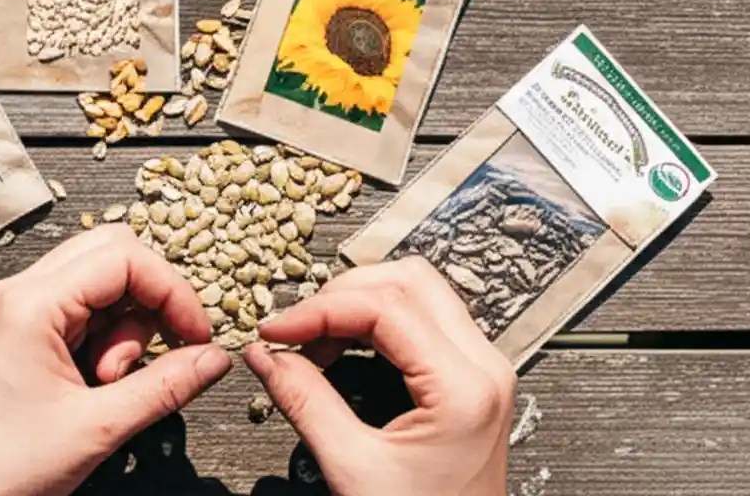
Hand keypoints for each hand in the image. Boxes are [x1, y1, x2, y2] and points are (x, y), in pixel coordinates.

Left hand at [0, 225, 232, 495]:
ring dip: (124, 326)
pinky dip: (103, 339)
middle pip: (110, 254)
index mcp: (29, 305)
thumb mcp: (97, 429)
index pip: (123, 257)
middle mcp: (17, 295)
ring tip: (111, 382)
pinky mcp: (17, 334)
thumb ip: (164, 388)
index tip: (196, 334)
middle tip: (167, 347)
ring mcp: (14, 312)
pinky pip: (78, 312)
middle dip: (150, 299)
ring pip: (98, 283)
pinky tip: (96, 383)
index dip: (172, 290)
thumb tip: (213, 359)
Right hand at [243, 258, 515, 495]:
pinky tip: (343, 347)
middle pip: (408, 281)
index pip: (385, 307)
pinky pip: (424, 318)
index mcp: (464, 388)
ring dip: (359, 303)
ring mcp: (483, 368)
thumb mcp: (352, 468)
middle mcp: (485, 366)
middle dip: (341, 294)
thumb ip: (305, 402)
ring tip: (315, 341)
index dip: (320, 309)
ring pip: (418, 291)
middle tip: (295, 329)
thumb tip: (265, 356)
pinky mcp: (471, 377)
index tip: (276, 329)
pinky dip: (376, 321)